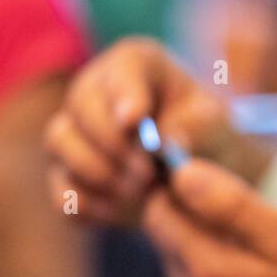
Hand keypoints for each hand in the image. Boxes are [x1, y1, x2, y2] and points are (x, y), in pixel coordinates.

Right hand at [44, 37, 229, 226]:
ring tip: (140, 192)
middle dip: (112, 144)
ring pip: (59, 140)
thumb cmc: (207, 136)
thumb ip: (197, 127)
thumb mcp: (217, 127)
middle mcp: (96, 90)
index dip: (123, 95)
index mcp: (136, 65)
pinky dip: (86, 203)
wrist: (198, 175)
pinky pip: (60, 187)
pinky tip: (120, 212)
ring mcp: (76, 130)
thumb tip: (165, 141)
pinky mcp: (69, 173)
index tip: (133, 122)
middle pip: (81, 104)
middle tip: (147, 174)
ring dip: (98, 172)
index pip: (121, 70)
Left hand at [142, 159, 276, 276]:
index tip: (199, 174)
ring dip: (206, 253)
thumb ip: (229, 204)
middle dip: (188, 220)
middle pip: (169, 248)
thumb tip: (183, 174)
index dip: (172, 189)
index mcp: (206, 271)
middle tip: (232, 203)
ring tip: (251, 242)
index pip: (158, 217)